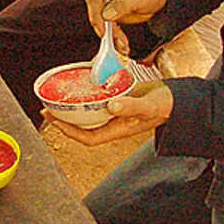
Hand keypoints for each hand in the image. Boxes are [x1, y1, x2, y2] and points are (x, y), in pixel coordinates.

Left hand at [44, 80, 173, 144]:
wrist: (177, 97)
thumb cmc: (166, 105)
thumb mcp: (149, 106)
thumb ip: (131, 106)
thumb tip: (111, 106)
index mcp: (119, 129)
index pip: (90, 137)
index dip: (71, 132)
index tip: (56, 122)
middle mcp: (114, 122)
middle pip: (84, 126)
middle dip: (64, 120)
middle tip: (46, 109)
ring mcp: (115, 112)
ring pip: (89, 114)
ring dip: (73, 108)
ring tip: (56, 99)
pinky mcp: (117, 100)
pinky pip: (97, 101)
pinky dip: (87, 96)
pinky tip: (79, 86)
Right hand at [85, 0, 167, 38]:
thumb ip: (124, 4)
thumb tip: (106, 15)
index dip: (95, 15)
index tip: (102, 32)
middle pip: (96, 11)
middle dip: (106, 29)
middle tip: (119, 41)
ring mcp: (106, 1)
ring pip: (101, 21)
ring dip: (111, 35)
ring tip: (123, 44)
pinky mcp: (108, 12)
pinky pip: (107, 26)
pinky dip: (114, 36)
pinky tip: (122, 43)